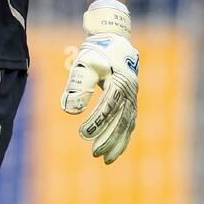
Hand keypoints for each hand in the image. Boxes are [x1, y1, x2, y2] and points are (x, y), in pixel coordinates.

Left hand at [61, 4, 137, 164]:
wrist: (114, 42)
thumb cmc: (95, 54)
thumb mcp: (84, 64)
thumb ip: (78, 85)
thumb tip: (71, 111)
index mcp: (119, 81)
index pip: (109, 105)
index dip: (97, 121)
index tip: (83, 134)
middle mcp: (129, 91)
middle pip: (120, 119)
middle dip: (109, 137)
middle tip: (94, 153)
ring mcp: (132, 98)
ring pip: (127, 125)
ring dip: (117, 143)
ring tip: (105, 160)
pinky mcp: (131, 103)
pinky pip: (129, 123)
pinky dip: (123, 138)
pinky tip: (114, 152)